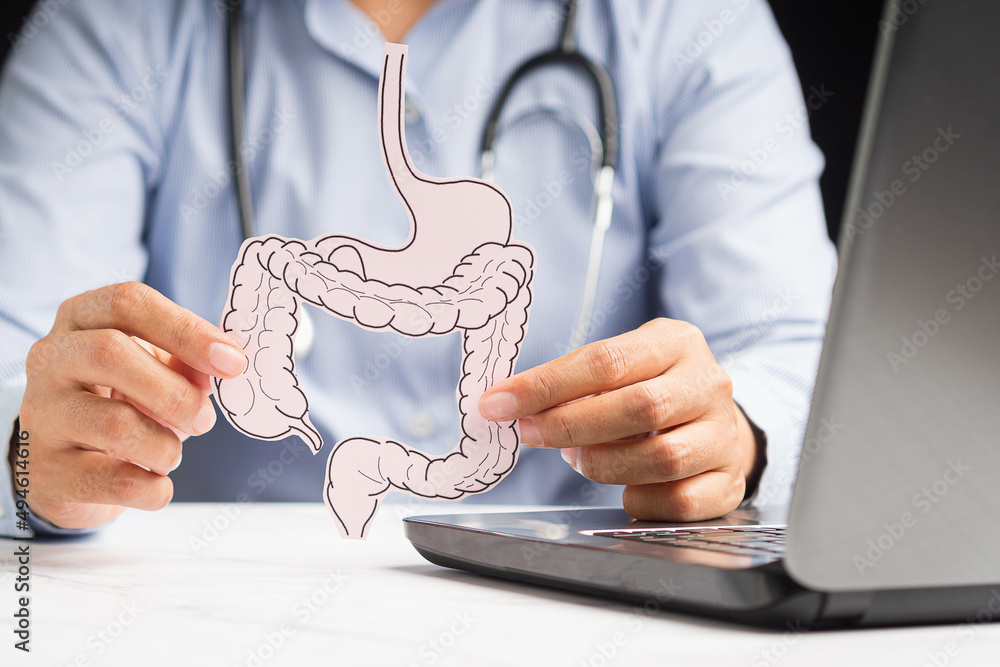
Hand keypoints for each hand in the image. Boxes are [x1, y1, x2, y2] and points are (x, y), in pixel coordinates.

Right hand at [14, 282, 246, 528]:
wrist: (67, 466)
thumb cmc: (119, 402)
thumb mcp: (153, 369)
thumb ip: (187, 360)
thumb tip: (225, 361)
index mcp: (82, 318)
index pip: (129, 303)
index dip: (187, 331)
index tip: (233, 362)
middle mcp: (51, 358)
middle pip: (110, 352)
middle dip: (176, 392)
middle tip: (205, 419)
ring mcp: (42, 414)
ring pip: (115, 423)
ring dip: (166, 446)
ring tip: (171, 453)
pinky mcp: (48, 470)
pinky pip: (116, 480)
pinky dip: (153, 487)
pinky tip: (155, 482)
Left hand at [478, 318, 759, 520]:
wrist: (715, 420)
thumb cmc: (652, 388)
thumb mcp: (623, 366)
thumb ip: (577, 380)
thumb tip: (509, 403)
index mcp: (677, 343)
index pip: (607, 360)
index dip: (547, 385)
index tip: (500, 403)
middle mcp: (708, 385)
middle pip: (639, 407)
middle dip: (571, 425)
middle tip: (531, 434)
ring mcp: (724, 435)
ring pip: (662, 458)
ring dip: (604, 464)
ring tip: (578, 458)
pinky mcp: (729, 482)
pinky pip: (682, 501)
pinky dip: (642, 500)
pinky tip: (624, 489)